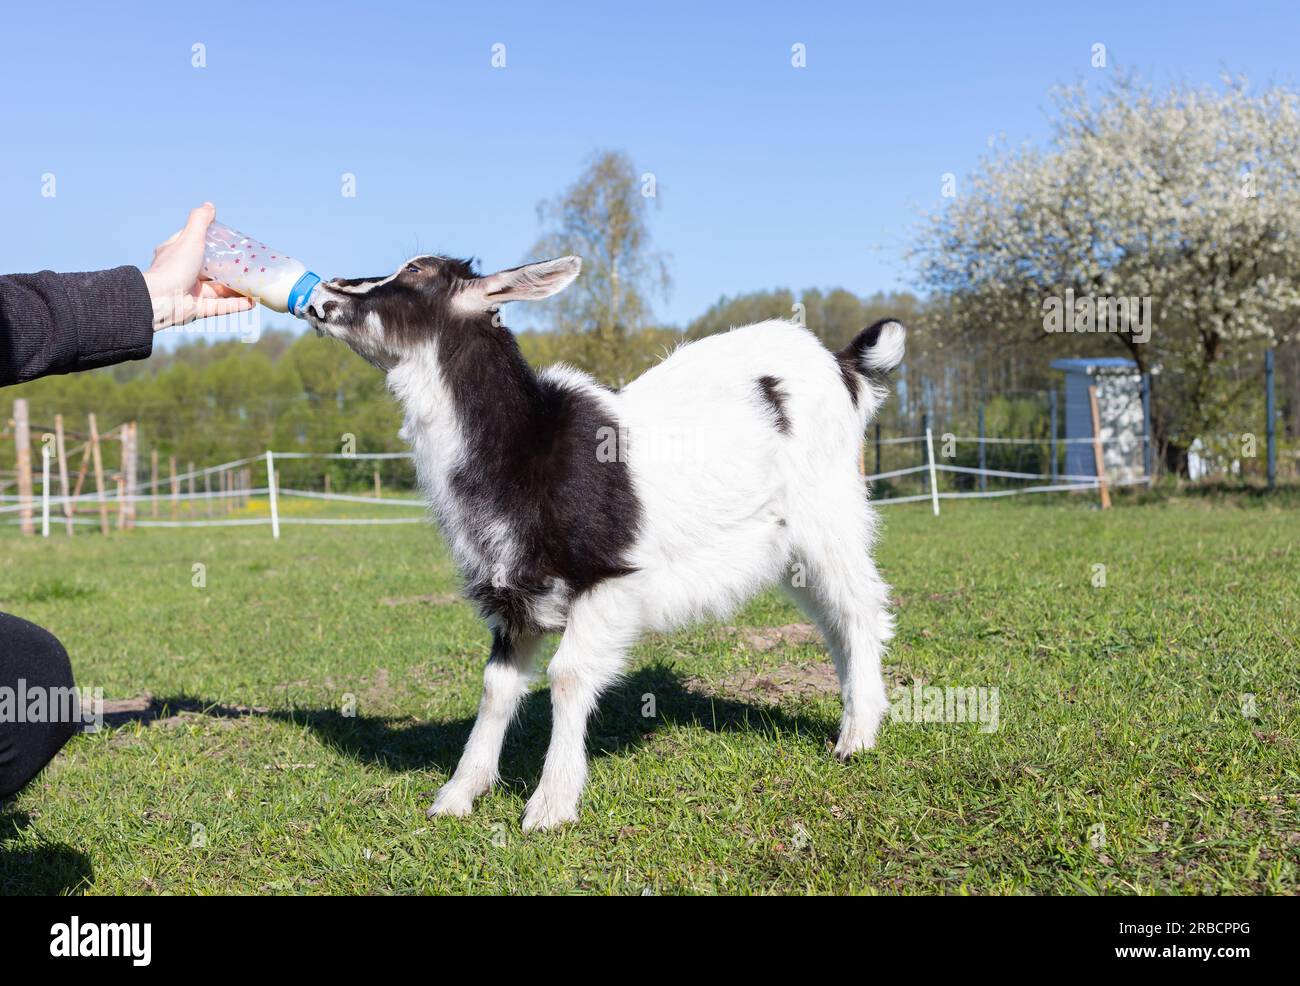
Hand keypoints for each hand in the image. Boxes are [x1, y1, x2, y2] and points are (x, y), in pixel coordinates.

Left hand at [141, 203, 254, 329]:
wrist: (160, 300)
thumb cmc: (173, 267)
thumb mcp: (189, 238)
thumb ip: (200, 221)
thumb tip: (210, 205)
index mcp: (177, 255)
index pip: (194, 244)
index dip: (211, 242)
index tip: (229, 241)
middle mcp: (183, 273)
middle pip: (210, 269)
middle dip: (229, 268)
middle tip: (248, 264)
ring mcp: (191, 293)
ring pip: (218, 290)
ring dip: (237, 288)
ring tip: (255, 284)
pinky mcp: (198, 310)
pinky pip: (221, 307)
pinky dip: (237, 305)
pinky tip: (253, 301)